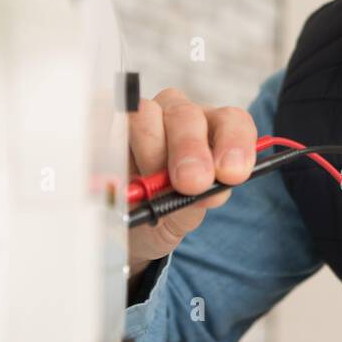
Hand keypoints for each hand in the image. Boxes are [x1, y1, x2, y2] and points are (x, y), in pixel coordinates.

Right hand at [126, 88, 256, 281]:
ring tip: (148, 183)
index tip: (232, 174)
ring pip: (146, 115)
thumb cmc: (169, 212)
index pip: (232, 120)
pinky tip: (118, 174)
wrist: (131, 226)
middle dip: (190, 149)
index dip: (234, 142)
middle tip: (191, 183)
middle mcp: (180, 115)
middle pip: (186, 115)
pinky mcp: (107, 124)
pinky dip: (114, 148)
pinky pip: (108, 122)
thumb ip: (199, 200)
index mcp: (213, 129)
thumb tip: (205, 191)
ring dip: (150, 153)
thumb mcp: (187, 214)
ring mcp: (142, 116)